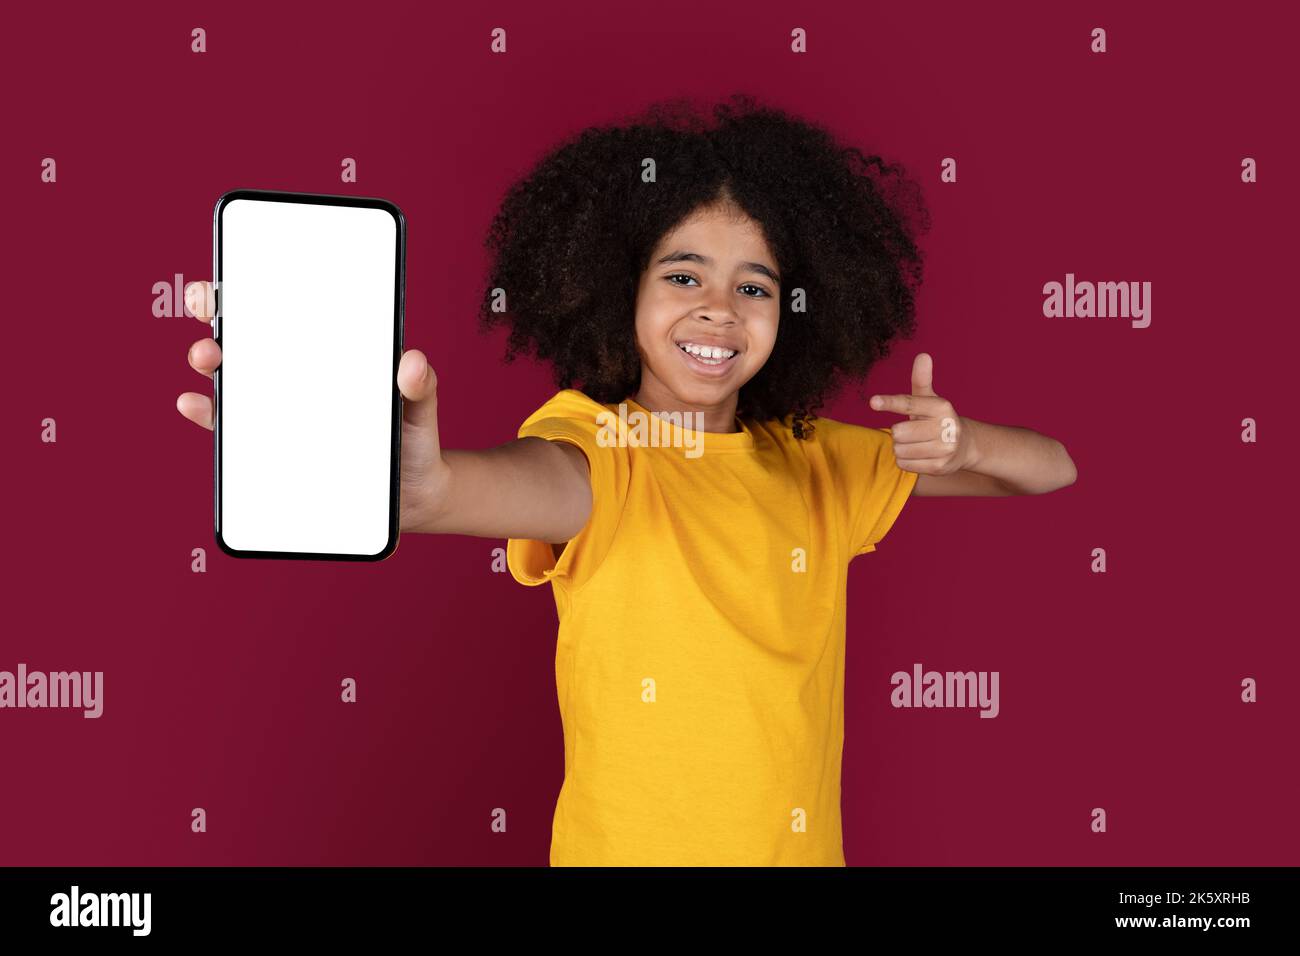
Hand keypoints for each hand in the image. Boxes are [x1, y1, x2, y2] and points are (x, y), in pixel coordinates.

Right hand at [176, 280, 450, 531]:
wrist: (411, 494)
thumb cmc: (413, 440)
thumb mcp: (420, 409)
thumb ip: (420, 387)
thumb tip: (413, 361)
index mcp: (330, 358)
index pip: (289, 316)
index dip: (257, 291)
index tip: (237, 276)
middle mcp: (297, 380)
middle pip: (250, 341)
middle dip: (220, 317)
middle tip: (210, 310)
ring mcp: (281, 412)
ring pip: (233, 380)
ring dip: (210, 362)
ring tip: (206, 356)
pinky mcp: (271, 448)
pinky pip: (231, 428)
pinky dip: (208, 414)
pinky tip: (196, 403)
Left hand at [868, 353, 976, 474]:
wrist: (965, 446)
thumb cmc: (938, 419)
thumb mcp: (930, 399)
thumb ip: (922, 380)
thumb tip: (922, 355)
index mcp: (941, 406)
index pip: (909, 403)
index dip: (890, 402)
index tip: (873, 402)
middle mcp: (946, 426)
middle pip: (899, 432)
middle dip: (899, 433)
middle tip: (912, 431)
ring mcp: (944, 448)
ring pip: (900, 450)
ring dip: (901, 448)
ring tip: (916, 444)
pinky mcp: (940, 467)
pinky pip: (905, 464)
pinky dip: (906, 461)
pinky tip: (918, 455)